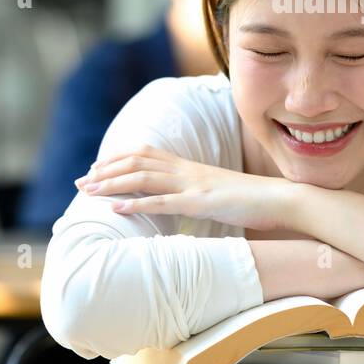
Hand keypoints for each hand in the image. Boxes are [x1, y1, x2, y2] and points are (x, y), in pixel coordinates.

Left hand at [74, 146, 291, 231]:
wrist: (281, 199)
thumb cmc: (253, 200)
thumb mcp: (218, 192)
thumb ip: (197, 191)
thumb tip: (181, 199)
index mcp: (191, 167)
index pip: (147, 154)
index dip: (118, 159)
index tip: (97, 169)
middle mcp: (188, 171)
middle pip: (138, 163)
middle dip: (106, 171)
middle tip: (81, 182)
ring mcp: (194, 185)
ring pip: (144, 179)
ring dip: (112, 186)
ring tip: (88, 193)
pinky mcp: (202, 203)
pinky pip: (163, 203)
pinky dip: (136, 205)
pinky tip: (116, 210)